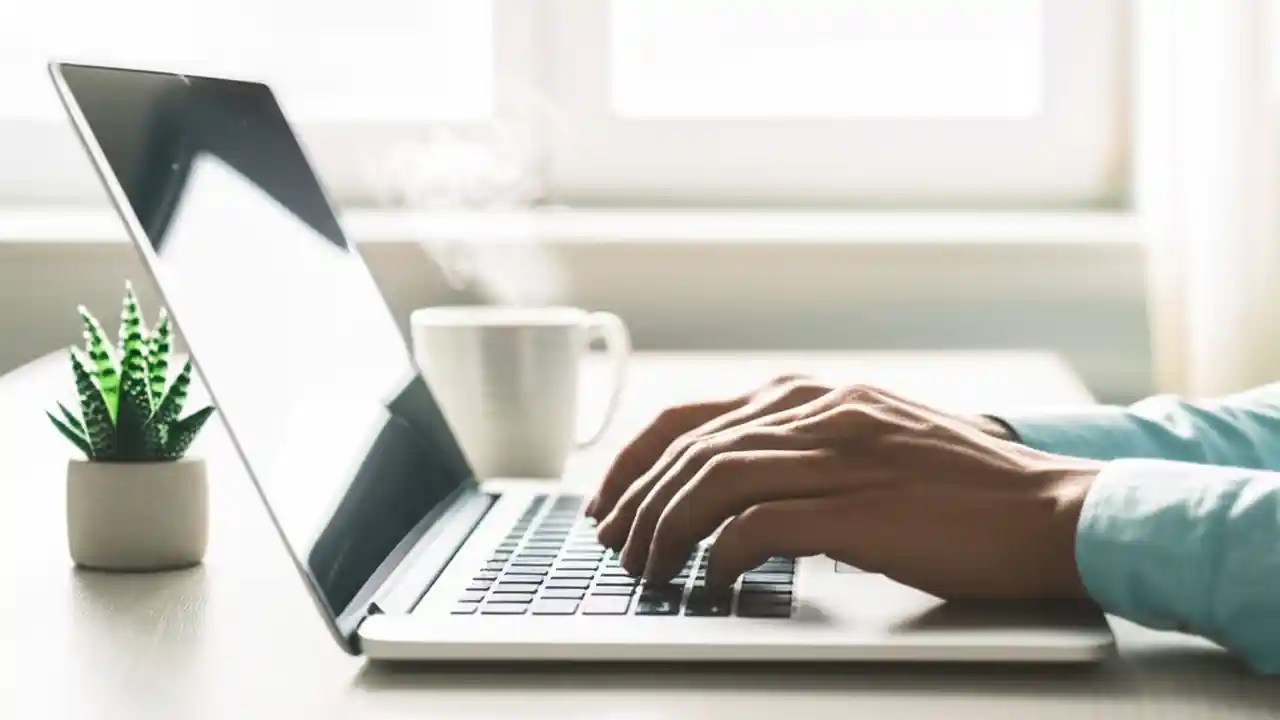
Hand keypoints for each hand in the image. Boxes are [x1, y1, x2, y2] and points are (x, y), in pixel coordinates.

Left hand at [588, 375, 1016, 541]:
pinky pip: (757, 524)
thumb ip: (808, 452)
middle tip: (615, 545)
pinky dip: (720, 554)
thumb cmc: (967, 491)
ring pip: (711, 479)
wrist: (1054, 510)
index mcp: (819, 396)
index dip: (636, 459)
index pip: (694, 416)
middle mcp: (821, 413)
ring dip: (665, 529)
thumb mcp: (875, 447)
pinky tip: (713, 581)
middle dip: (637, 500)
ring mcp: (840, 456)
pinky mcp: (860, 508)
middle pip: (691, 447)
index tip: (612, 501)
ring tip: (650, 570)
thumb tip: (735, 493)